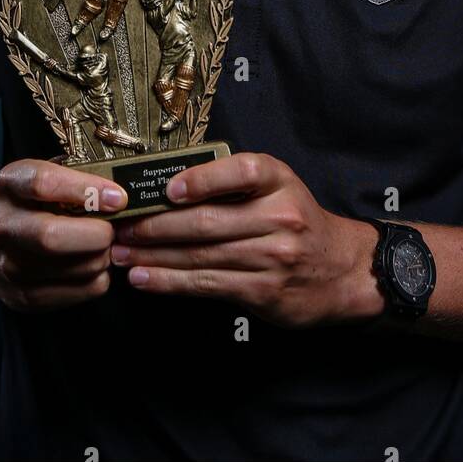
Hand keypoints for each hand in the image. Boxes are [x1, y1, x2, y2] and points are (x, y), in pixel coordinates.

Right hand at [0, 159, 127, 311]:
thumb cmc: (25, 203)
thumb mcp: (40, 176)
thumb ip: (77, 177)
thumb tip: (123, 189)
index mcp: (9, 186)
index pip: (44, 184)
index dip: (86, 189)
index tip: (118, 197)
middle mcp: (1, 227)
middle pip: (52, 237)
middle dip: (97, 234)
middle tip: (113, 228)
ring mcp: (8, 267)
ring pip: (74, 269)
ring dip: (103, 257)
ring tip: (103, 245)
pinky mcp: (22, 297)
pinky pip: (80, 291)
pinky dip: (99, 278)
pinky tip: (92, 263)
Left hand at [110, 153, 384, 327]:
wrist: (342, 269)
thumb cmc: (297, 221)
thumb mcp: (277, 189)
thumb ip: (234, 185)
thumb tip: (166, 188)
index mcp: (279, 180)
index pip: (240, 171)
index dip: (201, 180)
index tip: (166, 190)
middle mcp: (279, 216)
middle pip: (208, 221)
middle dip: (155, 226)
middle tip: (120, 229)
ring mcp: (273, 256)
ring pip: (201, 255)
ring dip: (154, 256)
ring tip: (121, 255)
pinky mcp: (263, 291)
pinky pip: (207, 284)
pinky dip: (170, 282)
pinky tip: (145, 279)